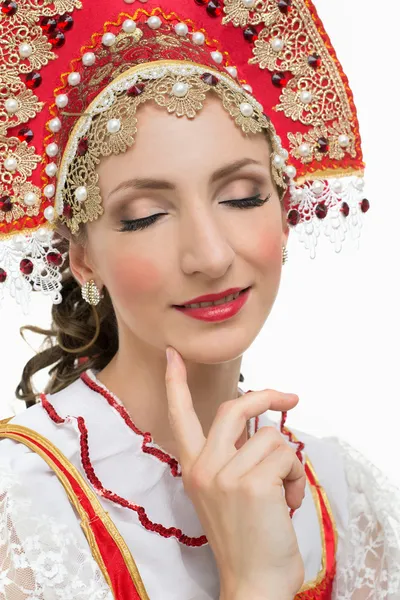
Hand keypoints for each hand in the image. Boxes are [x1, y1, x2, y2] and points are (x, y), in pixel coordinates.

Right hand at [165, 346, 305, 598]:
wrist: (253, 582)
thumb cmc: (245, 537)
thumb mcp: (223, 492)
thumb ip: (231, 457)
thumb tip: (263, 427)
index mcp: (194, 467)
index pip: (180, 416)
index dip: (175, 382)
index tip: (173, 355)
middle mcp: (204, 467)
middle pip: (235, 407)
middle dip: (267, 396)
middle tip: (289, 398)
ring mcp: (226, 474)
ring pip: (273, 436)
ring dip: (288, 464)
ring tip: (283, 494)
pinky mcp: (253, 483)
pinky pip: (288, 456)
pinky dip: (298, 478)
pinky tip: (288, 503)